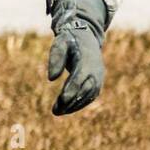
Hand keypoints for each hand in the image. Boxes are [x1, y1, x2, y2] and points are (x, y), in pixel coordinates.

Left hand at [47, 0, 108, 114]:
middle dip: (71, 102)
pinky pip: (90, 96)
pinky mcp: (98, 82)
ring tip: (58, 112)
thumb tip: (51, 79)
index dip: (71, 90)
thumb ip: (55, 58)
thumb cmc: (70, 39)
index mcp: (87, 60)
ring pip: (88, 95)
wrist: (87, 37)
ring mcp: (99, 77)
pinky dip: (79, 104)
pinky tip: (66, 109)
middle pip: (85, 90)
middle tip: (55, 111)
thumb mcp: (60, 42)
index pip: (80, 79)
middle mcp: (96, 70)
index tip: (61, 100)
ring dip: (74, 105)